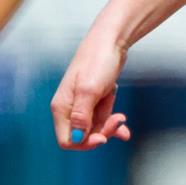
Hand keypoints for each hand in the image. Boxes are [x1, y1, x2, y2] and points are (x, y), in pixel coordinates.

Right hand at [50, 30, 129, 149]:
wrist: (110, 41)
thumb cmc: (97, 62)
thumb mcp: (89, 90)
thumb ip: (81, 116)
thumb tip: (76, 139)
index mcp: (62, 108)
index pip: (67, 140)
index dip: (84, 143)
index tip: (102, 136)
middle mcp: (69, 109)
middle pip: (82, 137)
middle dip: (101, 134)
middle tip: (117, 120)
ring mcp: (82, 106)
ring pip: (94, 130)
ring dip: (109, 128)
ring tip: (122, 119)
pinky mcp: (95, 102)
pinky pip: (102, 121)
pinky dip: (112, 125)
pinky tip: (124, 131)